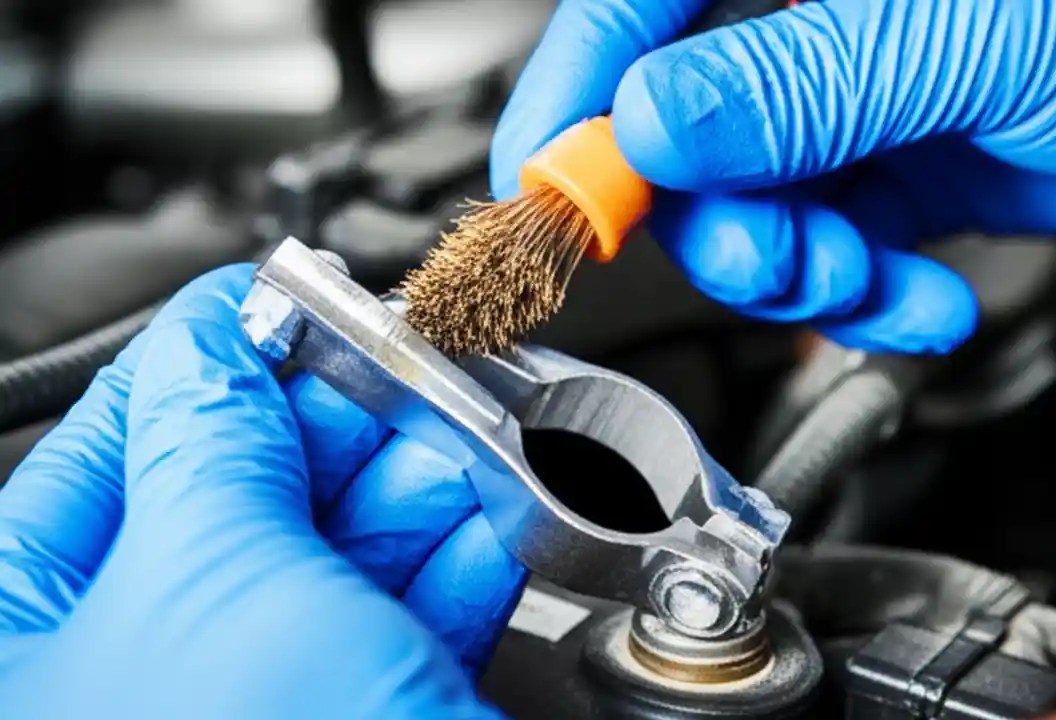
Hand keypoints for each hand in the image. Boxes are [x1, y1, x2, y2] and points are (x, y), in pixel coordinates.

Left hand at [0, 266, 522, 718]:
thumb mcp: (220, 570)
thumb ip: (212, 435)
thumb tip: (218, 331)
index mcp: (32, 645)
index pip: (107, 453)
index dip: (197, 358)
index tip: (269, 294)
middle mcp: (138, 673)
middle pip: (237, 496)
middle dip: (337, 418)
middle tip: (397, 358)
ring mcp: (258, 698)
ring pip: (336, 558)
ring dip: (418, 482)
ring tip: (467, 428)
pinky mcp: (360, 712)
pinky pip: (406, 621)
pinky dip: (460, 564)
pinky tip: (495, 521)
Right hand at [492, 0, 1055, 353]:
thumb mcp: (977, 32)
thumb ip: (797, 85)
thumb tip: (652, 127)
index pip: (636, 5)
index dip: (581, 103)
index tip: (556, 196)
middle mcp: (826, 7)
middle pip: (686, 121)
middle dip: (714, 212)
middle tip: (769, 256)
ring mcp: (871, 85)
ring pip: (761, 197)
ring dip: (793, 266)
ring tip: (857, 283)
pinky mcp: (918, 157)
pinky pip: (842, 241)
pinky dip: (863, 293)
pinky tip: (918, 300)